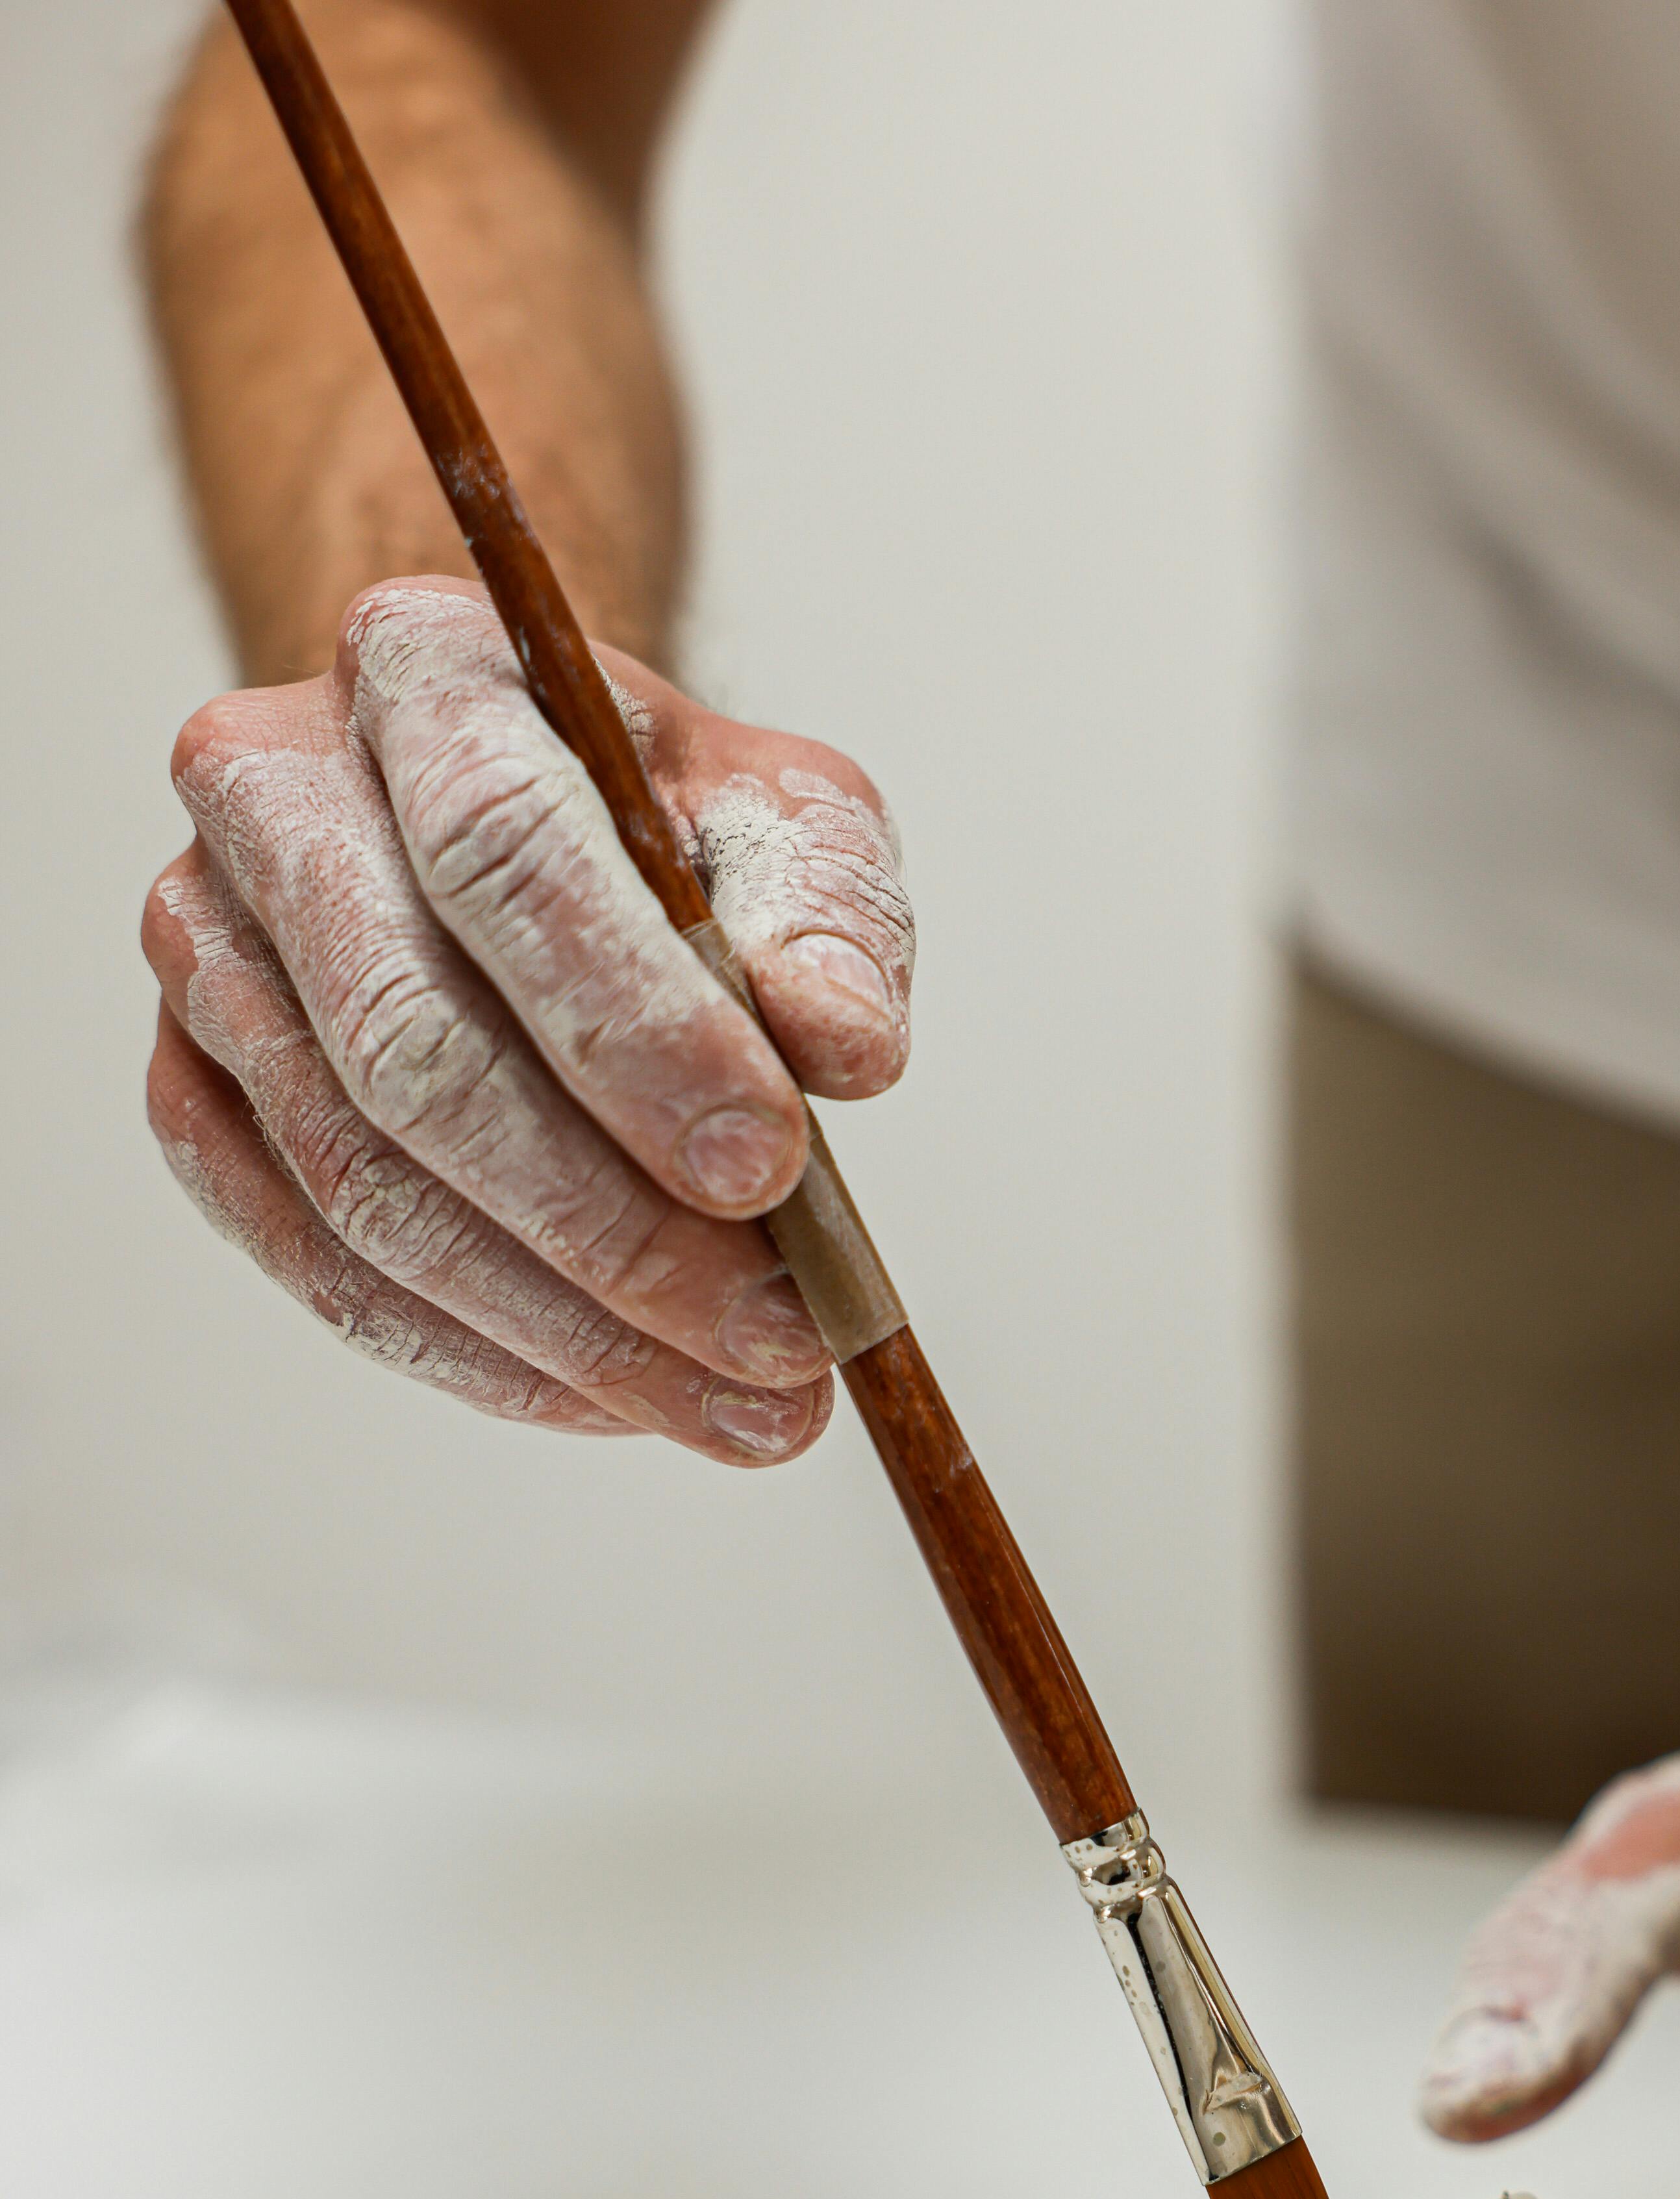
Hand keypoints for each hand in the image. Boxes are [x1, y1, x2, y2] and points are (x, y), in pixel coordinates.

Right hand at [142, 576, 913, 1461]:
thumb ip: (830, 924)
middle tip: (780, 1342)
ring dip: (563, 1327)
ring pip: (361, 1185)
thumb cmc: (660, 825)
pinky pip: (316, 1262)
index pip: (504, 856)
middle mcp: (270, 794)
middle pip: (414, 1052)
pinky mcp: (196, 1091)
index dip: (639, 1031)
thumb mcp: (789, 824)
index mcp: (421, 673)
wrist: (528, 826)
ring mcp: (208, 951)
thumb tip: (845, 1052)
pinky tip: (615, 1397)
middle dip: (611, 1228)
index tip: (769, 1171)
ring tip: (741, 1405)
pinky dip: (478, 1354)